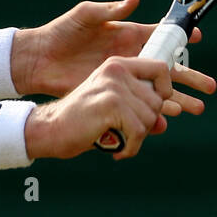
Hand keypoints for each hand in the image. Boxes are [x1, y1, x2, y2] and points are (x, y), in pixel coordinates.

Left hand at [14, 0, 203, 99]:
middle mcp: (130, 58)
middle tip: (210, 87)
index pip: (160, 37)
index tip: (199, 38)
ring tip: (197, 110)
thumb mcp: (84, 15)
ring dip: (177, 100)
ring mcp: (123, 79)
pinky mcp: (113, 94)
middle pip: (167, 69)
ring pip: (157, 91)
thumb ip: (109, 9)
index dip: (180, 38)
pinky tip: (167, 123)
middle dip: (190, 78)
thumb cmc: (60, 33)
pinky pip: (138, 106)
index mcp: (128, 35)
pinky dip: (153, 115)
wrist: (39, 60)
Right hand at [24, 55, 216, 161]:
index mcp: (118, 65)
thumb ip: (138, 113)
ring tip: (119, 141)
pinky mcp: (111, 104)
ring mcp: (114, 86)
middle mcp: (117, 70)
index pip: (161, 68)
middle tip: (126, 134)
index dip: (165, 90)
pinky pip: (140, 130)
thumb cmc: (81, 122)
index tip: (157, 107)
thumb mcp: (113, 112)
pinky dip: (132, 146)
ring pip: (150, 117)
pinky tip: (117, 150)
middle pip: (157, 101)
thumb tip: (163, 124)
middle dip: (146, 124)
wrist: (51, 130)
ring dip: (138, 138)